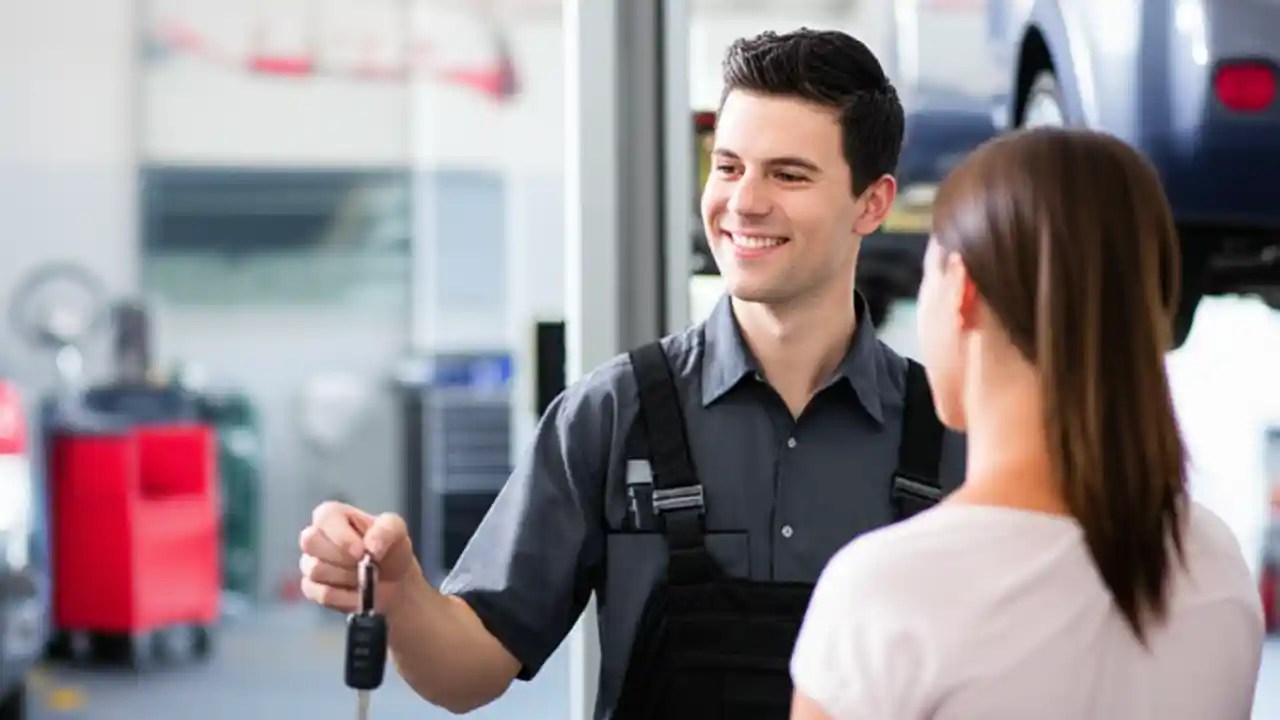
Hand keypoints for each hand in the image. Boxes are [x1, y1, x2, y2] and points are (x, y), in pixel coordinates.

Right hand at [298, 501, 422, 614]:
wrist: (394, 581)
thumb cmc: (390, 548)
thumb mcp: (396, 530)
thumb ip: (386, 530)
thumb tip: (370, 547)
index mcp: (332, 515)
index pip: (324, 517)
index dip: (341, 535)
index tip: (361, 551)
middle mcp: (315, 536)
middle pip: (311, 542)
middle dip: (342, 557)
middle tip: (364, 563)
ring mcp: (310, 563)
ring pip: (316, 570)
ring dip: (347, 577)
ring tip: (365, 575)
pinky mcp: (311, 588)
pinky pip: (321, 594)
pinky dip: (345, 597)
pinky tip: (360, 594)